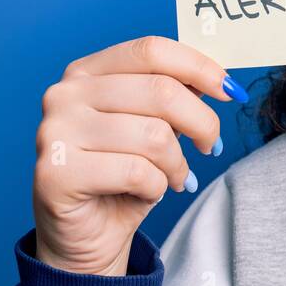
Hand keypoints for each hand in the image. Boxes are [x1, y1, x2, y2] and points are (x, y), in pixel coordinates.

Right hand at [31, 36, 243, 274]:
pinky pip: (137, 172)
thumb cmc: (123, 177)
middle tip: (212, 146)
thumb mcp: (153, 127)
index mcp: (86, 72)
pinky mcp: (56, 173)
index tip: (230, 91)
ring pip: (154, 135)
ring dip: (178, 163)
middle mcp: (64, 94)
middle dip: (202, 123)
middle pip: (161, 90)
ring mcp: (54, 132)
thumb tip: (217, 79)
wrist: (86, 236)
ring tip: (175, 177)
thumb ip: (175, 96)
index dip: (199, 67)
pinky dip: (157, 186)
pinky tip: (148, 192)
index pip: (152, 50)